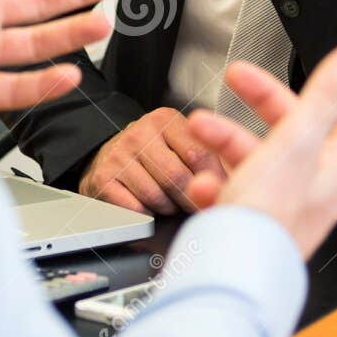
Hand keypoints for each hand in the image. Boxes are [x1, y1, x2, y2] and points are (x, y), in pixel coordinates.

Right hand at [79, 108, 224, 214]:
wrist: (106, 155)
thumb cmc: (153, 153)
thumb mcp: (178, 141)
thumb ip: (206, 155)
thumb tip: (232, 183)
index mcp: (166, 120)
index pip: (197, 153)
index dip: (213, 180)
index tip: (221, 194)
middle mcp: (140, 133)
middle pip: (177, 177)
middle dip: (190, 199)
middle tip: (196, 206)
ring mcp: (119, 155)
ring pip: (156, 196)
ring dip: (169, 208)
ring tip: (171, 203)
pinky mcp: (104, 179)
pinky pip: (135, 209)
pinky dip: (147, 215)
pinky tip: (150, 207)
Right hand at [181, 38, 336, 258]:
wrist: (228, 275)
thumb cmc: (266, 217)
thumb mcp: (297, 140)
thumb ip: (328, 92)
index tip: (332, 62)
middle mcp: (318, 186)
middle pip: (300, 127)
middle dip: (264, 98)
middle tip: (238, 77)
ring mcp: (287, 204)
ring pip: (262, 155)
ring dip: (229, 138)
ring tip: (201, 128)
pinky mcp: (256, 221)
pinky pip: (239, 188)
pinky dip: (220, 179)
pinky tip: (204, 183)